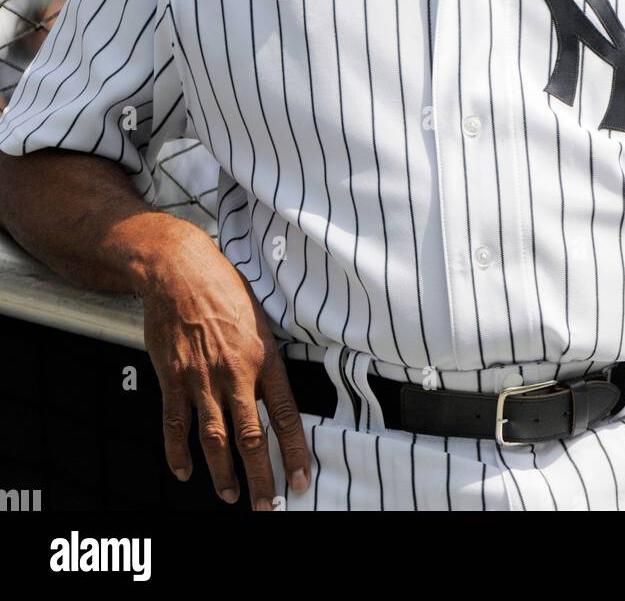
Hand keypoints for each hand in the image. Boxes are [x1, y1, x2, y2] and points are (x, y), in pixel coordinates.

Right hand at [140, 224, 310, 509]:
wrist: (179, 270)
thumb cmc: (222, 287)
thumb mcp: (259, 318)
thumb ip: (267, 357)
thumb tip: (276, 392)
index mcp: (263, 357)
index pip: (285, 415)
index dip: (294, 452)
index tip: (300, 480)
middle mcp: (234, 374)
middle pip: (250, 437)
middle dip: (260, 478)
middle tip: (266, 506)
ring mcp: (201, 379)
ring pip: (214, 439)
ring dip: (222, 473)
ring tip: (229, 495)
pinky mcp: (172, 378)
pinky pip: (175, 424)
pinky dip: (177, 452)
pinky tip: (183, 472)